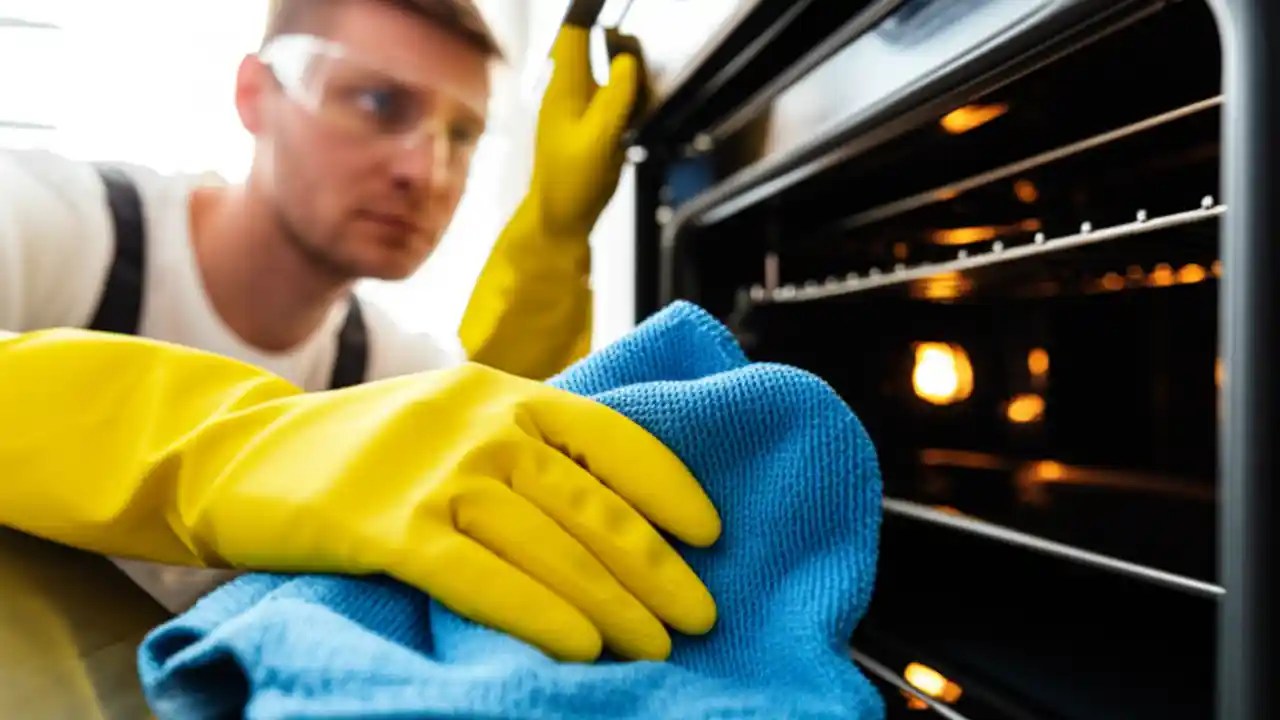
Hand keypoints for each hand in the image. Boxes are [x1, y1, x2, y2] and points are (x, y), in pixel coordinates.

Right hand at [0, 329, 718, 662]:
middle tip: (699, 616)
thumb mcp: (454, 417)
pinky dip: (535, 613)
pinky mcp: (384, 526)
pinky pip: (478, 575)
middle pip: (589, 502)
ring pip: (546, 543)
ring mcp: (431, 472)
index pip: (611, 436)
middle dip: (653, 567)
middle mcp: (479, 423)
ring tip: (655, 646)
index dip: (669, 488)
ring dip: (611, 602)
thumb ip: (524, 442)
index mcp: (504, 392)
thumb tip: (616, 504)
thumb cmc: (364, 448)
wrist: (242, 452)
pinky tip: (579, 647)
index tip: (710, 536)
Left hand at [532, 24, 640, 236]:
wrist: (559, 223)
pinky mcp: (589, 128)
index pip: (573, 33)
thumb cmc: (572, 184)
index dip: (592, 14)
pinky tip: (635, 120)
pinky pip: (611, 100)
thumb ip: (615, 98)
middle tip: (640, 69)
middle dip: (621, 49)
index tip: (614, 9)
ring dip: (628, 78)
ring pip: (606, 75)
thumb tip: (628, 61)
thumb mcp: (598, 139)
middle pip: (595, 49)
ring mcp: (578, 111)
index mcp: (564, 89)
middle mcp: (568, 93)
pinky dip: (628, 102)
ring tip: (638, 101)